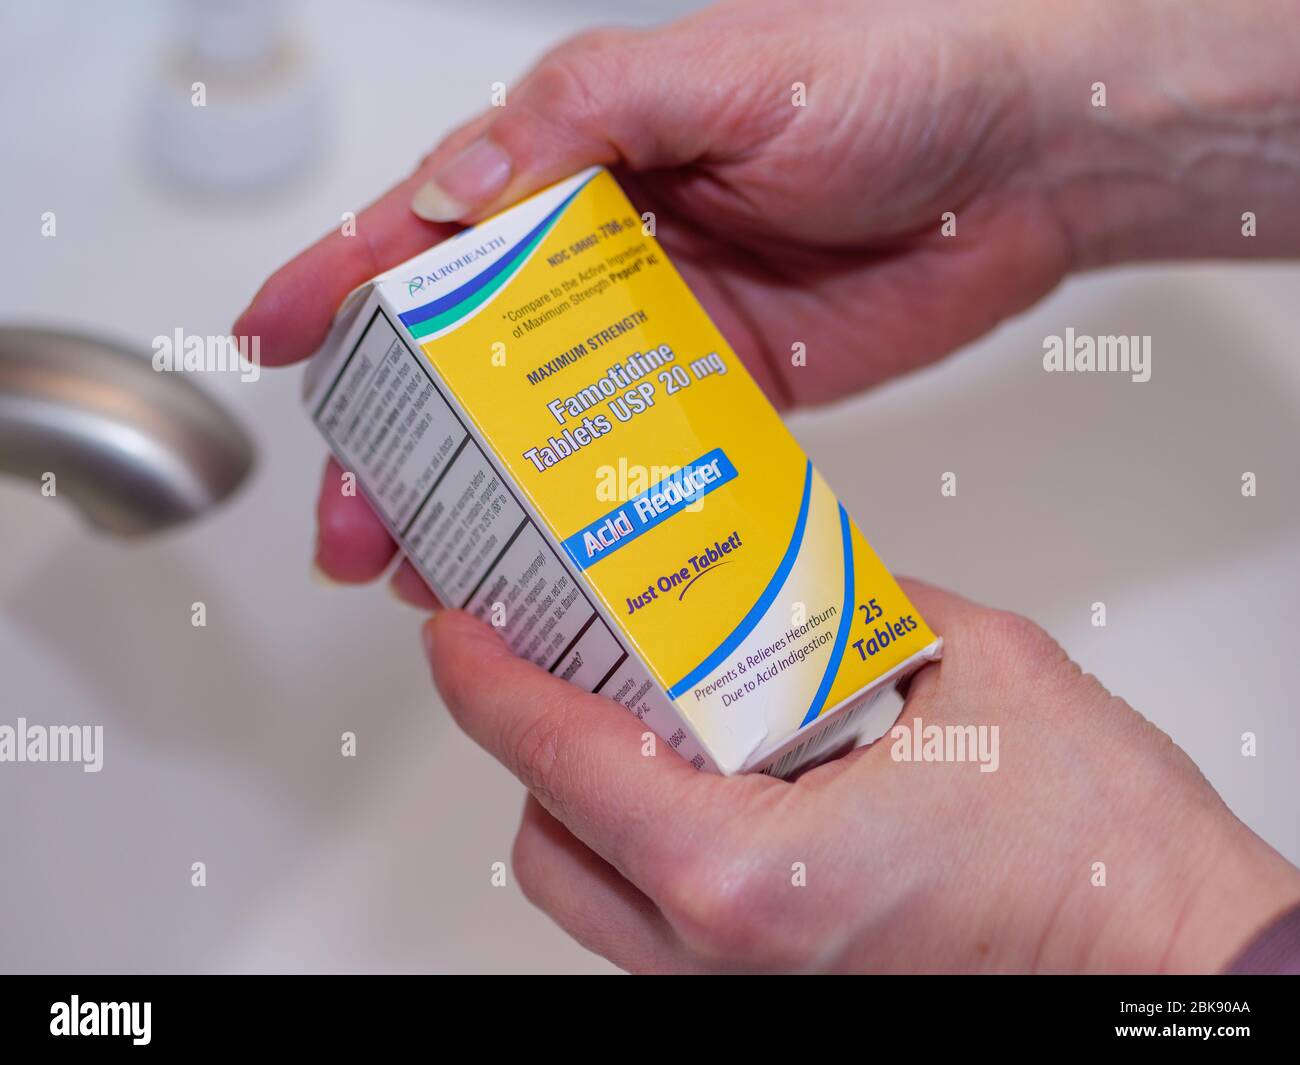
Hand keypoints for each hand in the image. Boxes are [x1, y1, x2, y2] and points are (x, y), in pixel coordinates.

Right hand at [233, 0, 1299, 590]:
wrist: (1024, 158)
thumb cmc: (890, 75)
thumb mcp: (717, 72)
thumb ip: (578, 121)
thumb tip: (454, 189)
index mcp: (583, 156)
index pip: (434, 225)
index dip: (342, 283)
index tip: (275, 340)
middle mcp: (611, 251)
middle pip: (469, 354)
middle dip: (399, 441)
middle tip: (355, 520)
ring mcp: (665, 332)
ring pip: (541, 427)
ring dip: (479, 499)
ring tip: (430, 569)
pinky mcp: (727, 393)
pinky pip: (639, 462)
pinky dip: (588, 514)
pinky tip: (548, 561)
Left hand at [422, 579, 1299, 972]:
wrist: (1171, 960)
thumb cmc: (1100, 856)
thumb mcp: (970, 666)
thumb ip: (854, 608)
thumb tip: (785, 575)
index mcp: (748, 872)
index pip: (558, 758)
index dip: (487, 680)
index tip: (459, 630)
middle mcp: (722, 955)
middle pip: (546, 835)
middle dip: (532, 736)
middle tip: (561, 651)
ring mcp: (741, 991)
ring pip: (591, 889)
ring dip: (590, 794)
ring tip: (645, 708)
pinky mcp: (774, 994)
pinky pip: (657, 920)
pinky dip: (651, 839)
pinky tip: (714, 771)